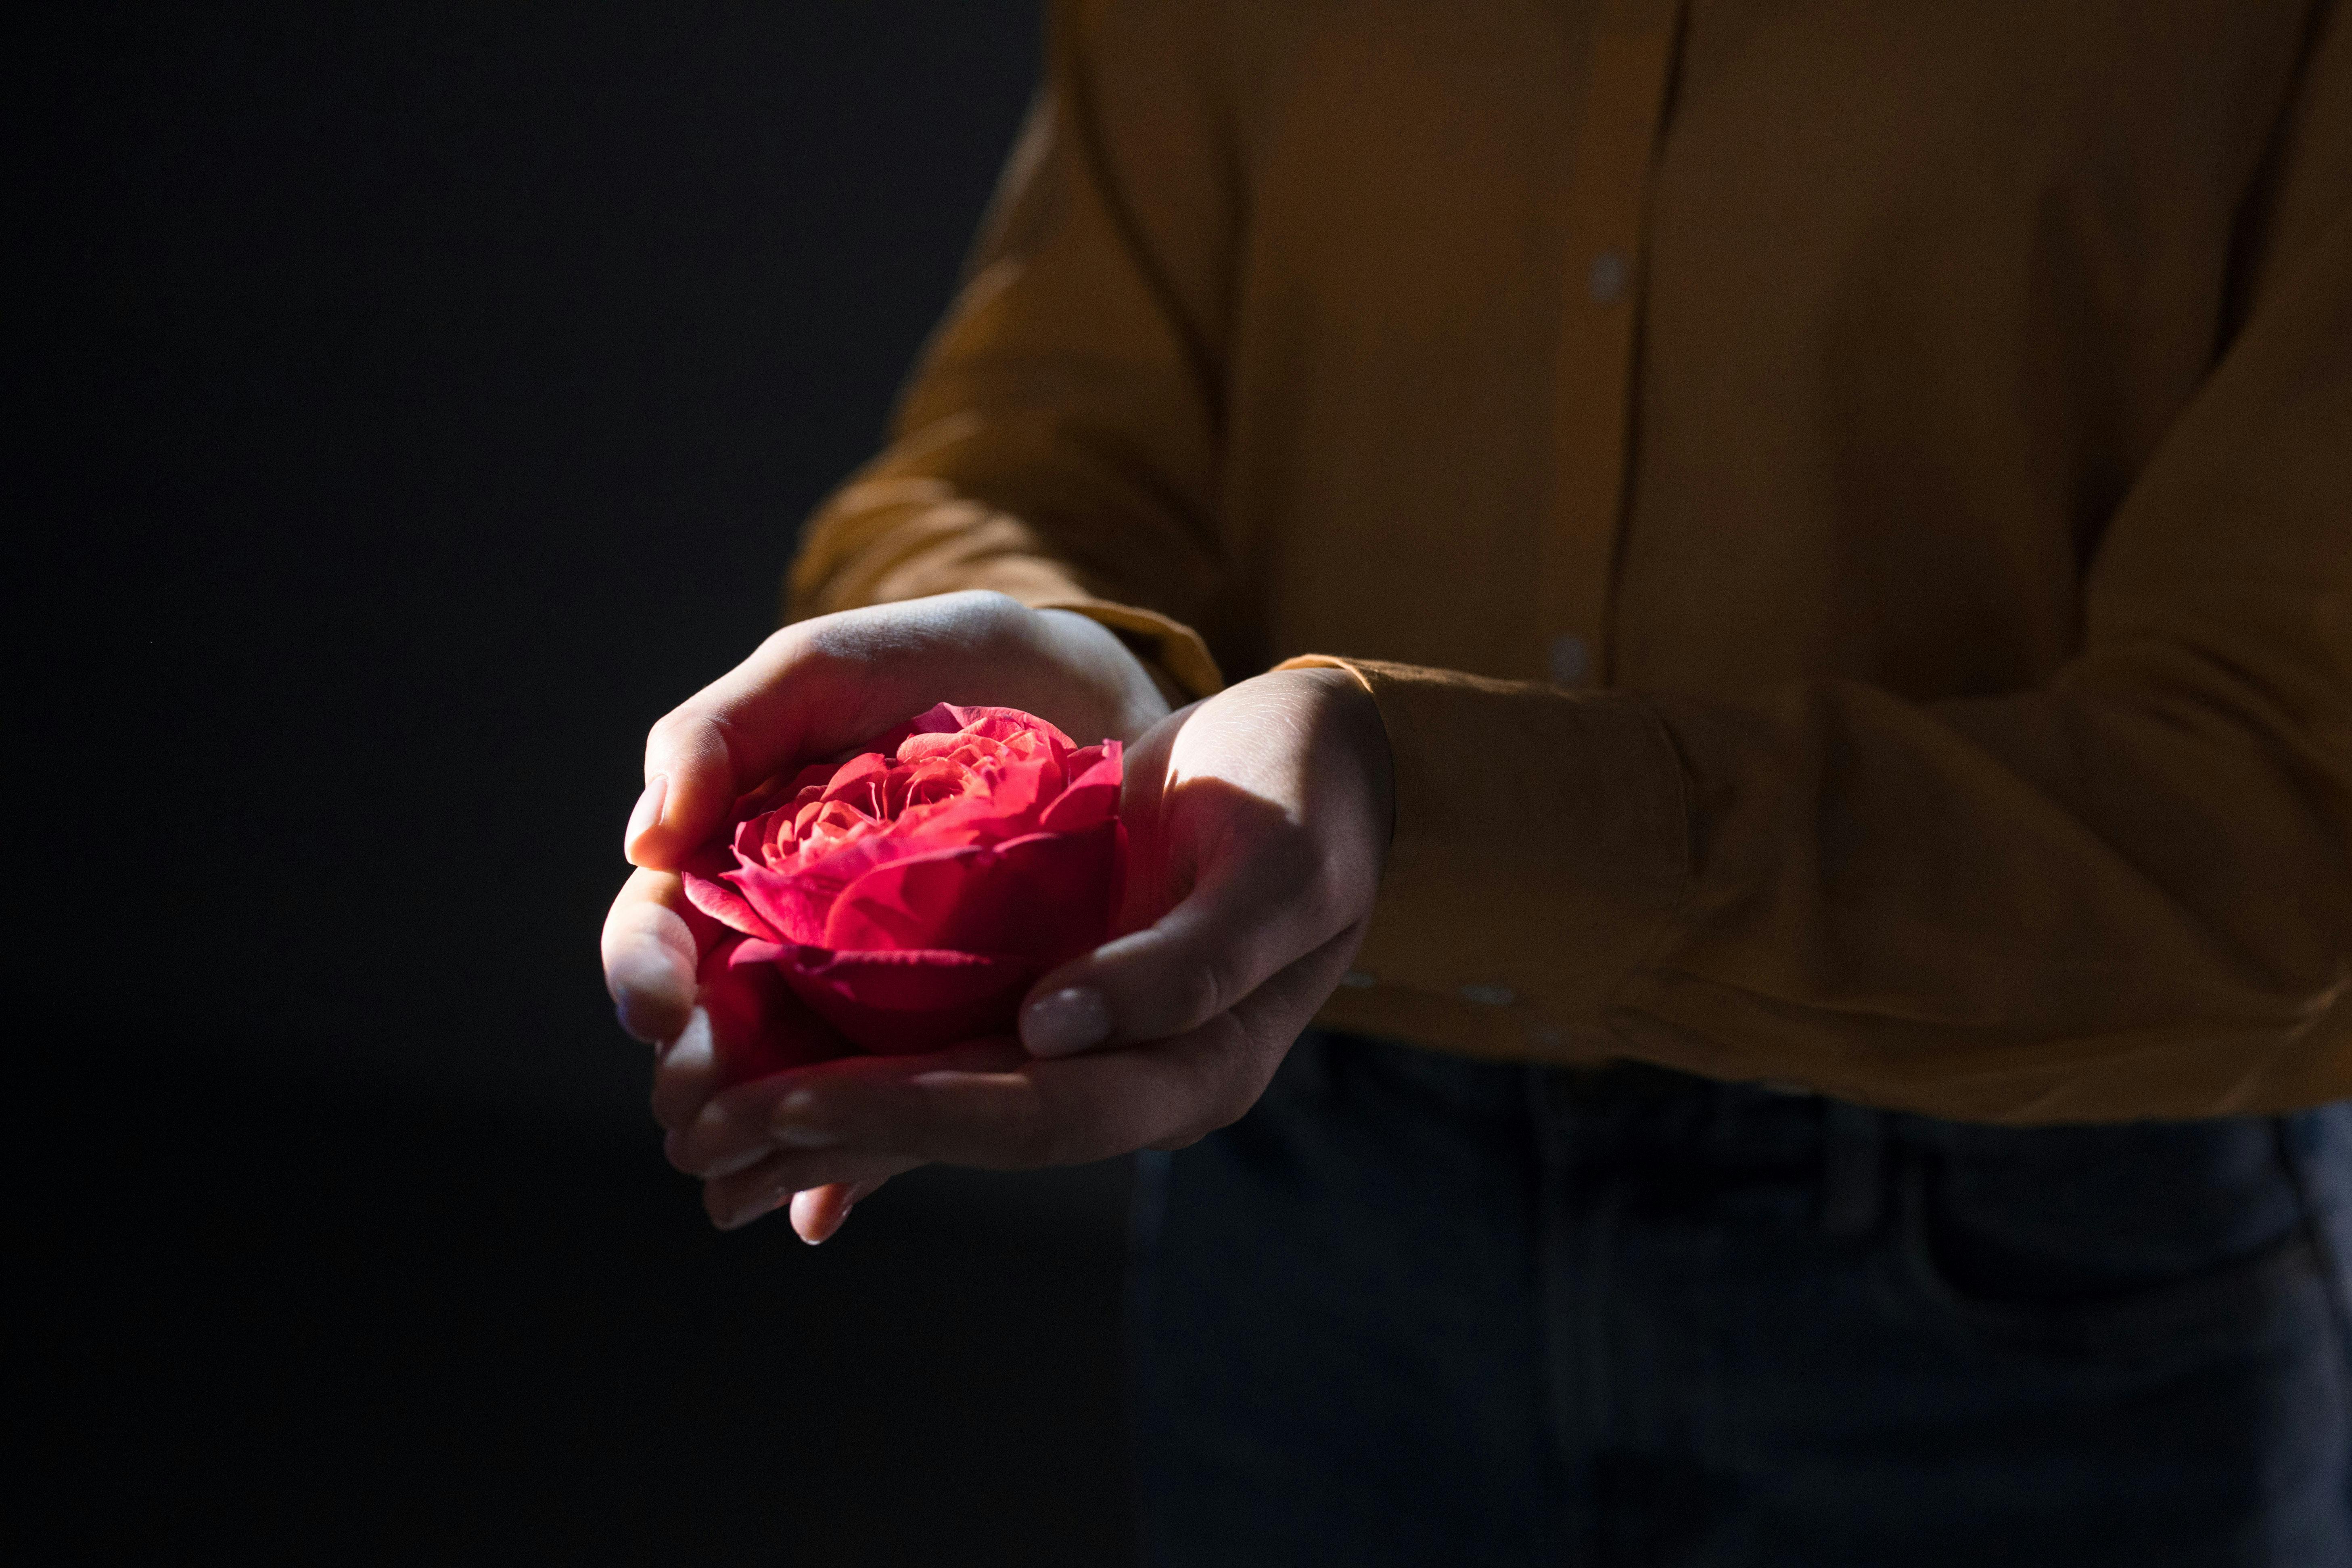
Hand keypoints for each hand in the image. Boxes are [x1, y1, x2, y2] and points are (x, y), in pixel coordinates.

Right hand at [601, 591, 1172, 1235]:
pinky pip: (895, 1099)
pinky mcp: (951, 1023)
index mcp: (741, 852)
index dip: (644, 971)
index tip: (658, 1009)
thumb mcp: (834, 668)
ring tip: (742, 1189)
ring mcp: (870, 986)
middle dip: (698, 1078)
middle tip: (693, 1121)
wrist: (1094, 696)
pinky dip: (851, 1157)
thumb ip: (727, 729)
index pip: (664, 928)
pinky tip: (820, 1211)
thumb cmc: (947, 665)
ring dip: (760, 1140)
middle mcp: (793, 933)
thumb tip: (646, 838)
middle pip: (715, 1025)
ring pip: (792, 1078)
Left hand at [660, 666, 1394, 1235]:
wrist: (1322, 761)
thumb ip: (1186, 961)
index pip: (1038, 1111)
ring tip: (705, 1137)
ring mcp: (1090, 1041)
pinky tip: (780, 1074)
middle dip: (835, 1138)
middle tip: (699, 1144)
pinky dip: (865, 1065)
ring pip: (946, 1099)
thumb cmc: (1310, 800)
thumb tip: (1058, 1030)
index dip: (914, 1115)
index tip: (791, 1104)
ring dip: (829, 1122)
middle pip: (970, 1126)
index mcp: (1193, 1067)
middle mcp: (1130, 1074)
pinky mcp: (1055, 994)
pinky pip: (950, 1046)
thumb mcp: (1278, 867)